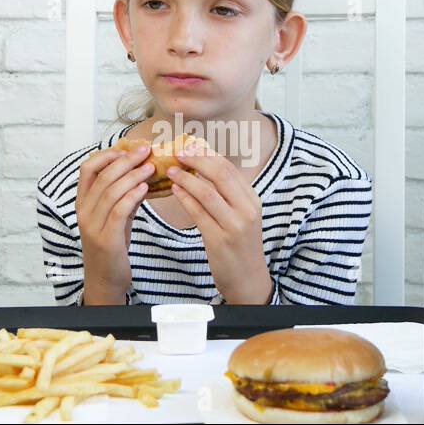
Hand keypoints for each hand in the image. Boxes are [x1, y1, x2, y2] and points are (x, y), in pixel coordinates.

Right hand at [75, 143, 154, 303]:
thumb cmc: (111, 246)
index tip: (127, 149)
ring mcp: (93, 226)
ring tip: (151, 167)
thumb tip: (141, 173)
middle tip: (145, 151)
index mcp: (83, 203)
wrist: (105, 279)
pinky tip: (145, 188)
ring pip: (111, 191)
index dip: (107, 155)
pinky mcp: (106, 239)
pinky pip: (119, 211)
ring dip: (133, 175)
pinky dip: (132, 196)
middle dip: (125, 160)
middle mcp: (84, 212)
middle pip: (102, 176)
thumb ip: (123, 196)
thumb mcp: (115, 216)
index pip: (87, 169)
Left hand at [169, 140, 272, 303]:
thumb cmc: (241, 246)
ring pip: (207, 192)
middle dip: (197, 159)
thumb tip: (204, 167)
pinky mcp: (219, 240)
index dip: (208, 154)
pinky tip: (174, 190)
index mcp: (252, 200)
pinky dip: (185, 198)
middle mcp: (246, 210)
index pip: (229, 169)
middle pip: (220, 175)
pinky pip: (198, 213)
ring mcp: (234, 225)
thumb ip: (228, 195)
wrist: (248, 279)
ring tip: (171, 170)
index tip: (190, 145)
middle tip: (178, 151)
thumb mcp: (242, 216)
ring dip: (186, 178)